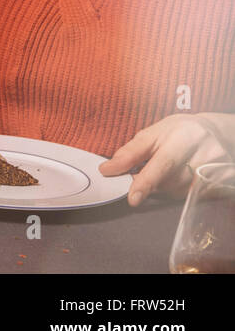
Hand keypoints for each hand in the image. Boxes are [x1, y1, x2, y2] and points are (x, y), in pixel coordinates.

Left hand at [100, 113, 232, 205]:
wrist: (215, 133)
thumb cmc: (179, 131)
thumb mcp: (152, 133)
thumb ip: (130, 152)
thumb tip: (107, 170)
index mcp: (185, 137)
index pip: (163, 163)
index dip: (146, 182)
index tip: (133, 198)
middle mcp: (206, 154)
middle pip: (169, 182)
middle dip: (151, 182)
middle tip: (148, 169)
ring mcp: (218, 171)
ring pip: (178, 192)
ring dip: (165, 186)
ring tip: (169, 167)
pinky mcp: (223, 184)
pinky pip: (190, 196)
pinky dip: (178, 190)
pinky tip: (181, 175)